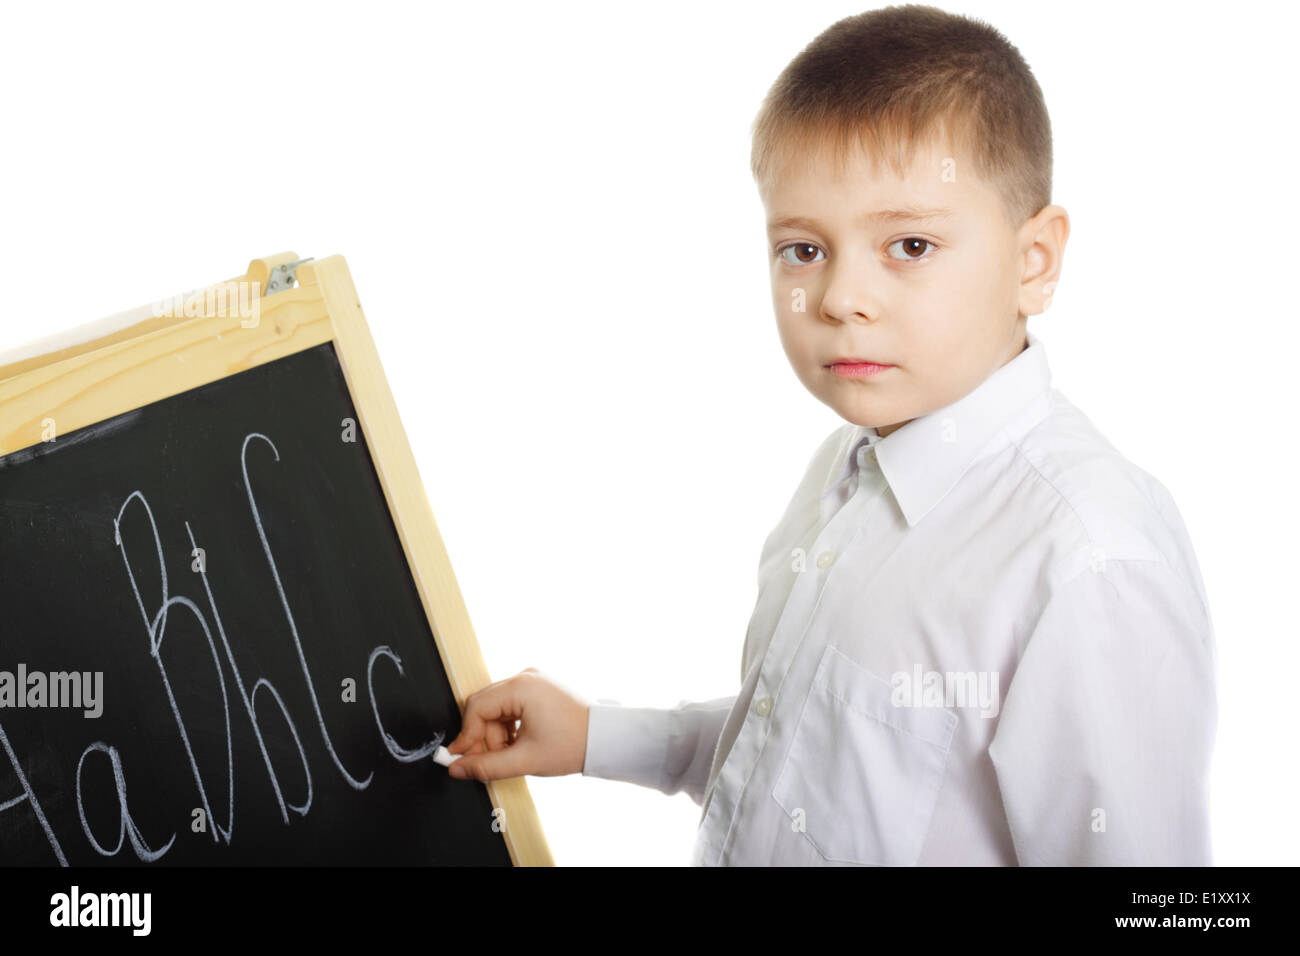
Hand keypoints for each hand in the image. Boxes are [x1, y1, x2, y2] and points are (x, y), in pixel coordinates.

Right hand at [444, 667, 589, 781]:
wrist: (605, 739)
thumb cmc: (573, 744)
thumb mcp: (525, 760)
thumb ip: (486, 766)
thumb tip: (458, 768)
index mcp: (521, 687)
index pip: (476, 708)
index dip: (466, 736)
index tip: (459, 758)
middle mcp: (526, 677)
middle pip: (485, 706)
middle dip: (483, 737)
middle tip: (487, 761)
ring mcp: (533, 680)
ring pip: (497, 708)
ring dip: (497, 734)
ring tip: (512, 754)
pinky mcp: (539, 688)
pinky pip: (511, 705)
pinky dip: (509, 726)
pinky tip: (519, 743)